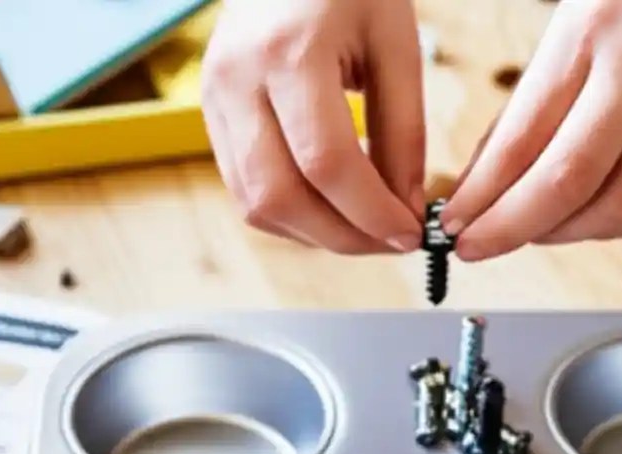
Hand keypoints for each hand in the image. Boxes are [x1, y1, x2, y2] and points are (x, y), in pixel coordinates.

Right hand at [201, 0, 426, 253]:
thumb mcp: (395, 44)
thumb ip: (403, 130)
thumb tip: (405, 209)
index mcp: (290, 53)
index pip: (327, 163)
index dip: (372, 213)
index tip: (411, 233)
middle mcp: (238, 80)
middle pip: (280, 196)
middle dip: (342, 236)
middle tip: (391, 242)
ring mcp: (214, 99)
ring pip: (254, 204)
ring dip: (314, 234)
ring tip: (364, 230)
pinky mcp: (210, 114)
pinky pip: (245, 188)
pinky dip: (291, 213)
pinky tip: (331, 209)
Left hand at [441, 0, 621, 260]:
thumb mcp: (562, 32)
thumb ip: (523, 109)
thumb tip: (477, 190)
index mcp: (590, 34)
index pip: (523, 139)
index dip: (482, 196)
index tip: (450, 225)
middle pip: (571, 179)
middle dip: (512, 227)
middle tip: (474, 246)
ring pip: (620, 203)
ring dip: (562, 234)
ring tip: (526, 234)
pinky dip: (610, 228)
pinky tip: (578, 225)